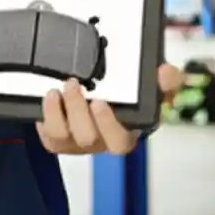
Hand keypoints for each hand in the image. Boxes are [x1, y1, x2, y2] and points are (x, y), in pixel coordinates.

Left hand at [36, 64, 182, 154]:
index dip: (108, 125)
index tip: (100, 102)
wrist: (96, 93)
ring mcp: (76, 142)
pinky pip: (49, 133)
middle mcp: (100, 141)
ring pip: (65, 136)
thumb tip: (167, 72)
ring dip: (61, 111)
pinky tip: (50, 96)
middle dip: (80, 113)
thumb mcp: (148, 86)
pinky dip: (47, 113)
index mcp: (125, 132)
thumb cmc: (127, 96)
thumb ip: (163, 81)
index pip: (121, 140)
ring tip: (62, 87)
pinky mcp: (56, 138)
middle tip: (75, 86)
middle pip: (90, 139)